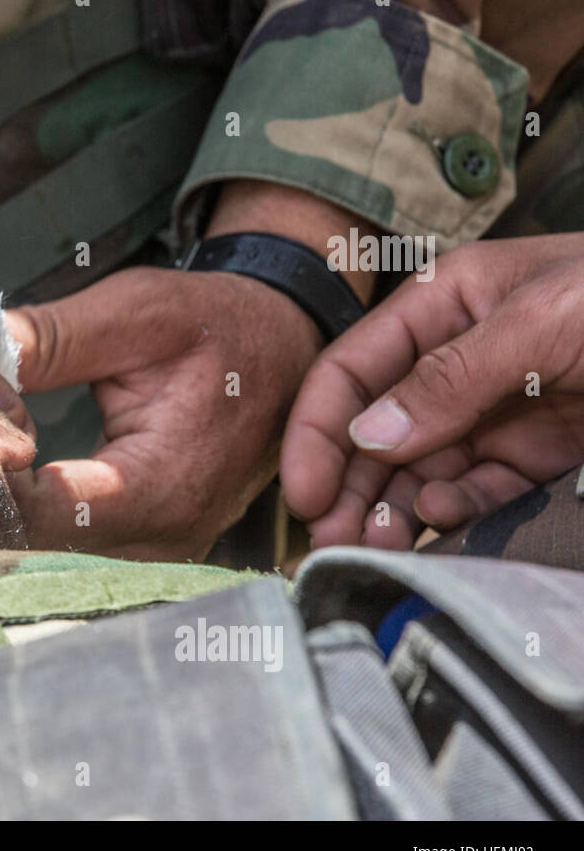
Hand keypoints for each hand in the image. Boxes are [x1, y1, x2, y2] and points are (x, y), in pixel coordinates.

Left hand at [7, 264, 320, 560]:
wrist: (286, 345)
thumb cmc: (217, 325)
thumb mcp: (133, 313)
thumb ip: (46, 342)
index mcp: (163, 488)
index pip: (40, 513)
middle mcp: (163, 539)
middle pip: (34, 540)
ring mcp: (158, 552)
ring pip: (45, 546)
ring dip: (8, 496)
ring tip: (0, 430)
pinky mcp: (147, 545)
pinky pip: (69, 541)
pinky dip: (33, 503)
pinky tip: (18, 457)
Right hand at [281, 233, 583, 549]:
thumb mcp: (545, 319)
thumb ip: (450, 377)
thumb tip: (368, 436)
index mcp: (444, 306)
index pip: (352, 369)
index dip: (318, 430)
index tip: (305, 491)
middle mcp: (457, 360)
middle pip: (374, 428)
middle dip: (345, 482)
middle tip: (326, 539)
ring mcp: (497, 408)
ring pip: (416, 466)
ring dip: (387, 506)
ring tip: (366, 544)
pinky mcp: (536, 453)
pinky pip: (474, 489)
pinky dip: (447, 513)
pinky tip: (431, 529)